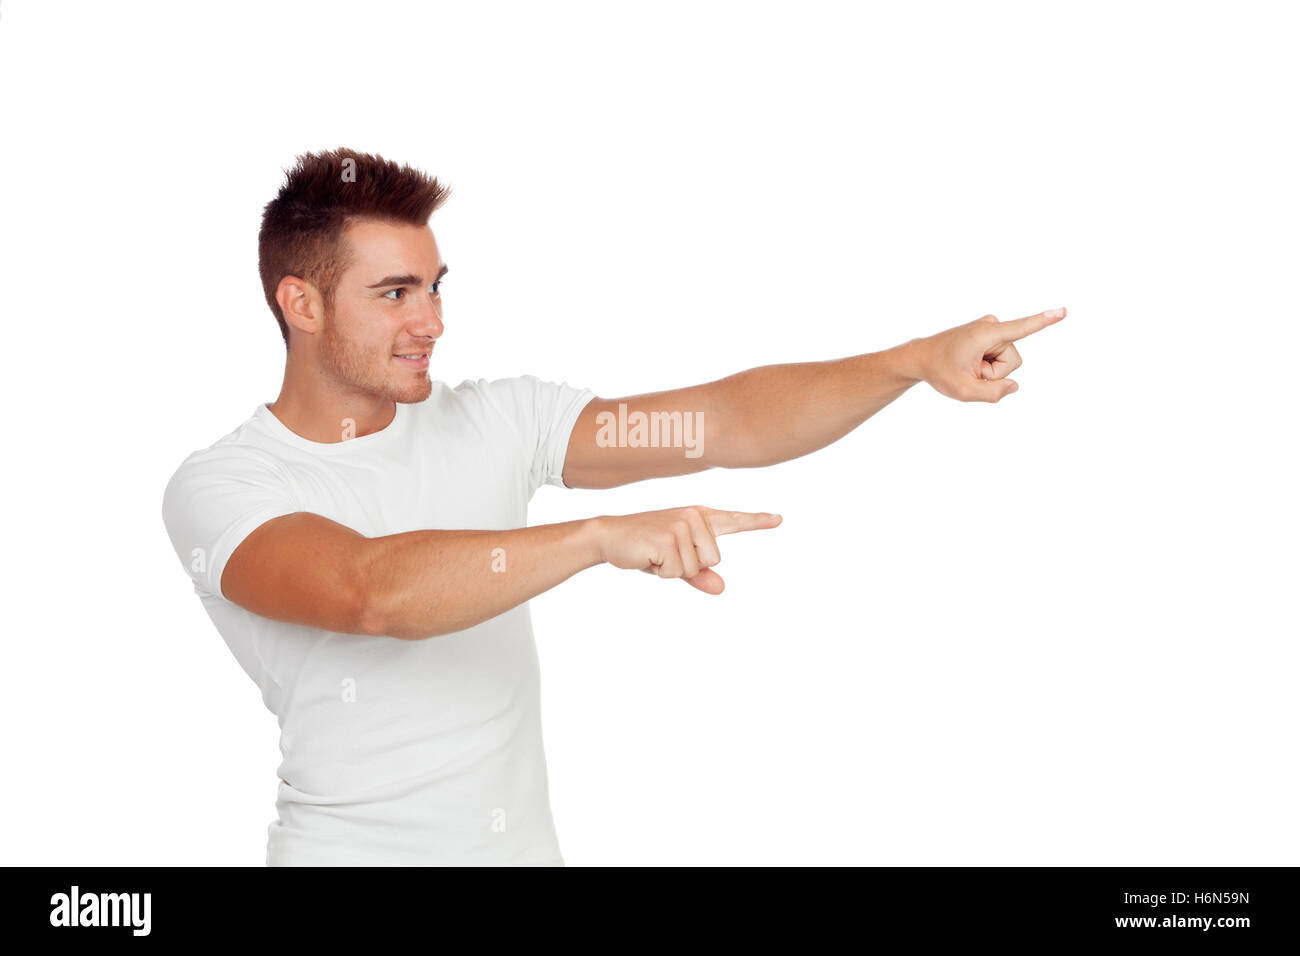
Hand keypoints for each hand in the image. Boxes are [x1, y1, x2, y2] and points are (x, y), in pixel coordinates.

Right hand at [592, 506, 782, 594]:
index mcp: (698, 517)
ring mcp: (681, 525)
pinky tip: (647, 555)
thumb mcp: (674, 562)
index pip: (733, 520)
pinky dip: (661, 572)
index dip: (756, 521)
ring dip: (673, 570)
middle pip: (713, 560)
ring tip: (654, 554)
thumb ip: (699, 575)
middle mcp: (694, 516)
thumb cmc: (644, 549)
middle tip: (662, 554)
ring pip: (696, 568)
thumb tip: (721, 588)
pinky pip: (677, 573)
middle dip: (688, 567)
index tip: (778, 519)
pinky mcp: (668, 537)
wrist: (608, 536)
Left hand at [909, 307, 1066, 402]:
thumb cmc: (939, 372)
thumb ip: (993, 394)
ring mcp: (991, 327)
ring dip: (989, 371)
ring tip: (968, 366)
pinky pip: (1001, 357)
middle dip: (994, 373)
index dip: (1044, 321)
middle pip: (1013, 361)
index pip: (1021, 328)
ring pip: (1008, 361)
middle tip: (969, 370)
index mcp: (986, 334)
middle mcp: (991, 325)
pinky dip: (987, 366)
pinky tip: (970, 361)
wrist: (920, 358)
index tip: (1063, 311)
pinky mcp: (991, 332)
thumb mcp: (963, 391)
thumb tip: (1015, 386)